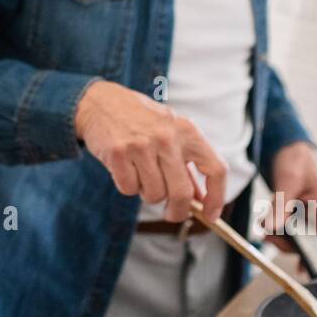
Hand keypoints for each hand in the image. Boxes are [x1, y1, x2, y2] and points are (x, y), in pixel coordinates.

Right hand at [74, 80, 227, 221]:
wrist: (100, 101)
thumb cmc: (139, 120)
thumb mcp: (169, 132)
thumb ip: (185, 164)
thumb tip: (200, 199)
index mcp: (187, 130)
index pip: (215, 169)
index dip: (217, 197)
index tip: (210, 215)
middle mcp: (167, 137)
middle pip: (182, 193)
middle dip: (177, 211)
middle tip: (171, 214)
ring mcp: (142, 145)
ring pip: (154, 195)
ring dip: (148, 193)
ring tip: (141, 173)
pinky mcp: (118, 153)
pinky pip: (129, 189)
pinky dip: (127, 186)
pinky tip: (124, 168)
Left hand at [260, 141, 316, 250]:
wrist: (290, 145)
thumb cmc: (296, 158)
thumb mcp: (287, 181)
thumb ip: (280, 205)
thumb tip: (271, 228)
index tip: (303, 267)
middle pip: (310, 241)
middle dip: (288, 243)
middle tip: (268, 237)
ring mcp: (310, 213)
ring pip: (298, 236)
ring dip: (280, 235)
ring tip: (263, 226)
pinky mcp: (299, 212)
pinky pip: (290, 227)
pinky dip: (277, 227)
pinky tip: (265, 221)